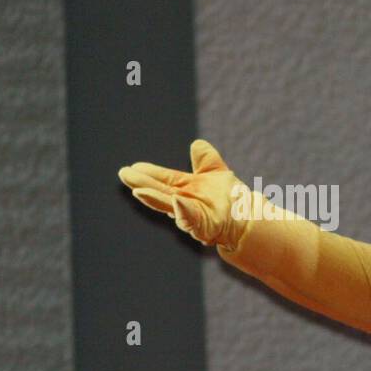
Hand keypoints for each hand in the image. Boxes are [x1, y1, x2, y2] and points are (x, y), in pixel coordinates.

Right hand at [118, 139, 246, 247]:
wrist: (245, 219)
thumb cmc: (229, 199)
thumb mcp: (217, 173)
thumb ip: (206, 160)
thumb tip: (196, 144)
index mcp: (184, 188)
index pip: (163, 179)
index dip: (148, 173)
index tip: (132, 167)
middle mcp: (183, 202)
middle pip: (159, 193)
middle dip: (142, 184)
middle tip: (125, 174)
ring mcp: (191, 215)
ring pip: (169, 207)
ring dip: (154, 199)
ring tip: (139, 191)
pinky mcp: (203, 226)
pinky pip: (190, 218)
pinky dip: (182, 210)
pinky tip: (176, 200)